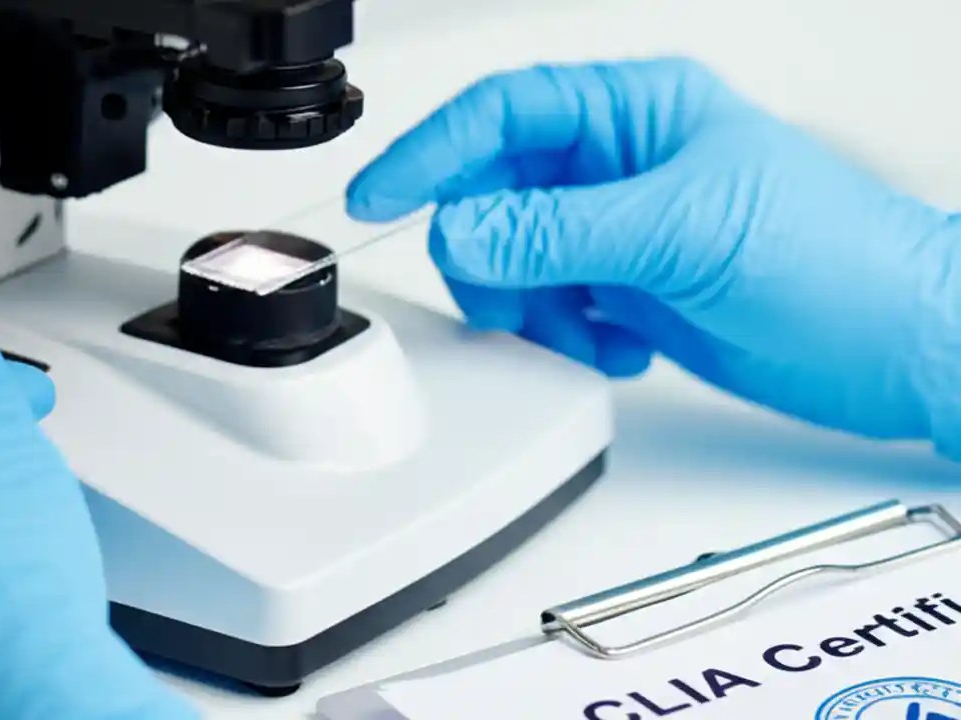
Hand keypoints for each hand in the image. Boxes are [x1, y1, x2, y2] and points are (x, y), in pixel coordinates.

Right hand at [346, 58, 960, 454]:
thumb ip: (556, 232)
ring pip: (513, 262)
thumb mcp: (682, 231)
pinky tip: (625, 345)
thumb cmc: (838, 259)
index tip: (383, 195)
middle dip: (492, 256)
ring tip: (588, 329)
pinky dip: (568, 337)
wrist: (897, 351)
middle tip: (512, 294)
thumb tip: (461, 230)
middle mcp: (619, 168)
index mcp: (637, 112)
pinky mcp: (627, 291)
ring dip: (532, 308)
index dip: (434, 151)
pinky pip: (549, 309)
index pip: (505, 114)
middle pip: (494, 195)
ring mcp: (619, 233)